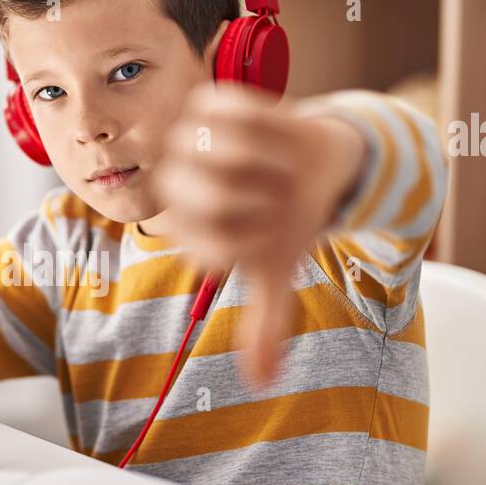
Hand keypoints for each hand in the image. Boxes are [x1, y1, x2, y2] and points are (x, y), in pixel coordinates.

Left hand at [157, 83, 366, 384]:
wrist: (309, 163)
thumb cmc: (286, 220)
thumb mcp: (278, 272)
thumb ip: (265, 325)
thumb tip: (262, 382)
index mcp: (184, 230)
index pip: (212, 245)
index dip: (257, 238)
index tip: (273, 231)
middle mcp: (176, 187)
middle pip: (212, 198)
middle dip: (263, 201)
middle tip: (282, 199)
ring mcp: (187, 142)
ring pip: (223, 153)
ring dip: (268, 164)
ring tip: (282, 168)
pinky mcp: (208, 102)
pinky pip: (235, 113)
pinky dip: (269, 126)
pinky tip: (279, 135)